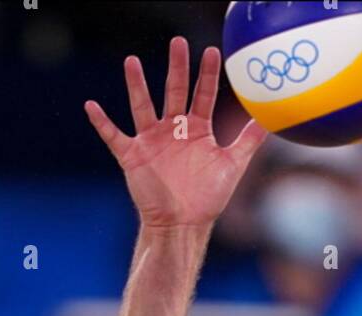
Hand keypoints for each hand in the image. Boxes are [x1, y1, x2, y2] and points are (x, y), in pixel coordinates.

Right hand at [85, 37, 266, 228]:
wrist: (183, 226)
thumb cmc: (207, 199)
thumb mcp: (232, 167)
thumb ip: (248, 142)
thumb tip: (269, 122)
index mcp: (196, 130)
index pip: (203, 95)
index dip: (207, 75)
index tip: (211, 52)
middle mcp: (173, 130)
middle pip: (174, 92)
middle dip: (177, 68)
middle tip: (178, 42)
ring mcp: (151, 140)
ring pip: (142, 106)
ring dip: (137, 85)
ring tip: (132, 62)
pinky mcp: (133, 156)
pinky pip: (114, 136)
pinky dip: (102, 123)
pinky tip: (91, 106)